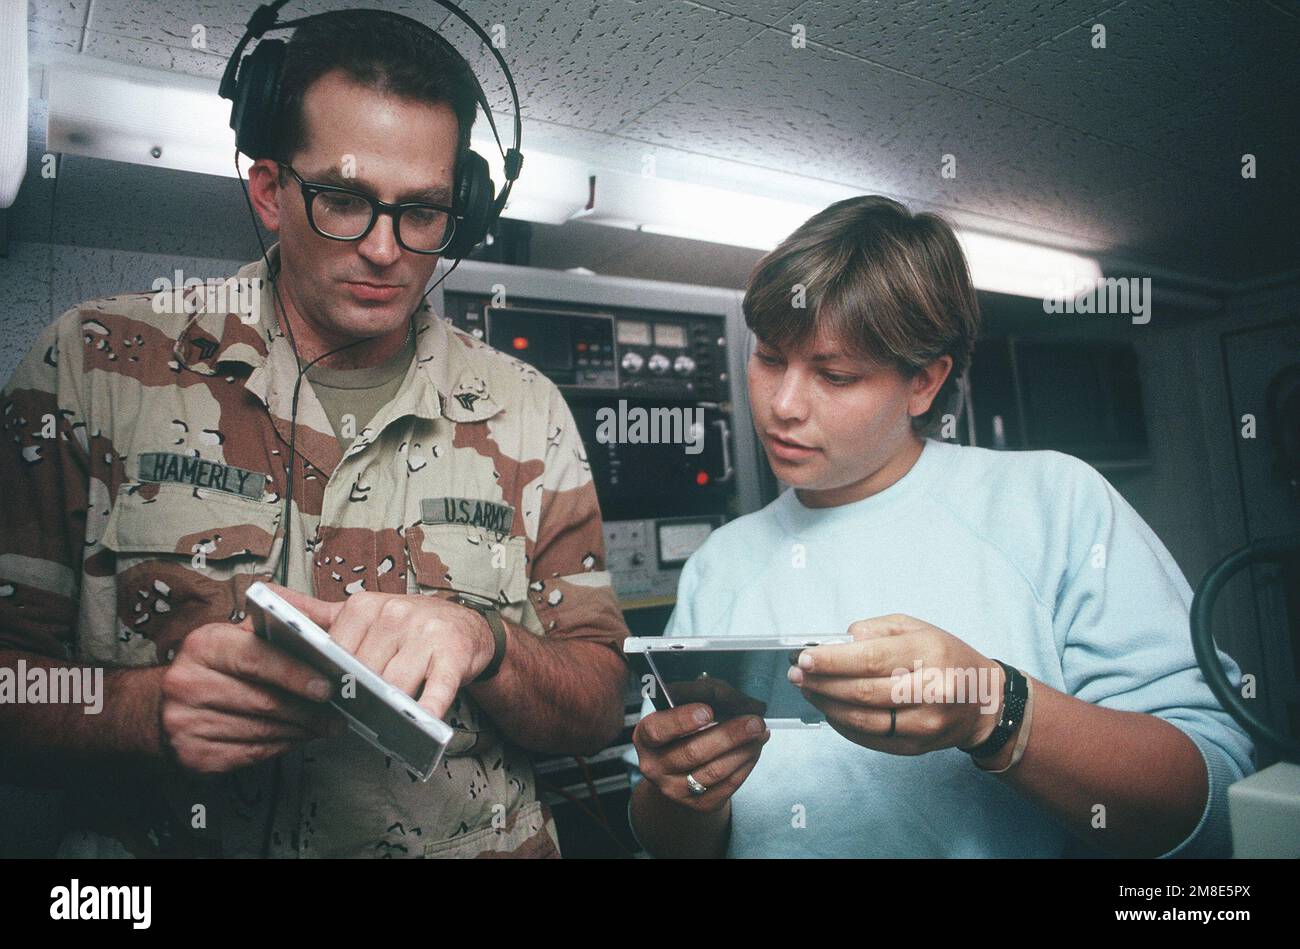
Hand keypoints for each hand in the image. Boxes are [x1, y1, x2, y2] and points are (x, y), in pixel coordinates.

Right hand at [160, 612, 343, 773]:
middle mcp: (188, 683)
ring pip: (261, 730)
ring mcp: (186, 722)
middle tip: (336, 714)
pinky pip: (251, 753)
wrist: (161, 705)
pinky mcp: (193, 755)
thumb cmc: (209, 668)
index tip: (326, 686)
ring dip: (300, 731)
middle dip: (308, 710)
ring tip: (324, 726)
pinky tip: (298, 738)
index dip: (296, 674)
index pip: (257, 659)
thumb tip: (320, 640)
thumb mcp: (231, 638)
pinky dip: (282, 746)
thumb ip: (269, 635)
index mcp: (203, 646)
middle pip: (263, 701)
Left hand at [267, 583, 495, 719]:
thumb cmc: (409, 627)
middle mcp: (395, 613)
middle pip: (362, 673)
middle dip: (360, 698)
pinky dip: (427, 711)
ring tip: (388, 719)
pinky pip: (436, 690)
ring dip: (390, 709)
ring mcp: (425, 634)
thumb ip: (318, 615)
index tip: (333, 693)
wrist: (466, 626)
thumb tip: (269, 601)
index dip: (332, 680)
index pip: (334, 652)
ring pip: (394, 685)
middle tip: (360, 713)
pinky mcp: (453, 655)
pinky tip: (422, 723)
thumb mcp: (364, 614)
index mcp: (366, 605)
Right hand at [633, 704, 769, 812]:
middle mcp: (655, 767)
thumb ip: (707, 695)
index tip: (707, 711)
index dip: (682, 720)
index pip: (657, 730)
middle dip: (728, 735)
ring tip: (760, 732)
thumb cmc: (683, 730)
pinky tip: (754, 748)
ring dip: (743, 750)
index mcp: (646, 738)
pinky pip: (727, 785)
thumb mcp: (684, 706)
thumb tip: (741, 701)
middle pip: (693, 752)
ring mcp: (676, 790)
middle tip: (754, 721)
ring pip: (715, 771)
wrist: (678, 771)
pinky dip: (746, 764)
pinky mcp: (699, 804)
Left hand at [790, 613, 1003, 755]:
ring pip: (862, 719)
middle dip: (821, 683)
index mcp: (930, 654)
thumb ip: (876, 630)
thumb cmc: (946, 658)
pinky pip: (868, 738)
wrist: (984, 702)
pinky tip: (828, 708)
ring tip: (807, 690)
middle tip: (796, 674)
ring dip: (826, 705)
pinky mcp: (915, 748)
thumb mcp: (917, 628)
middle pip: (862, 691)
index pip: (871, 659)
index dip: (832, 660)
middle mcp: (931, 692)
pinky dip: (842, 724)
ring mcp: (923, 725)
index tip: (804, 657)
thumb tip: (837, 642)